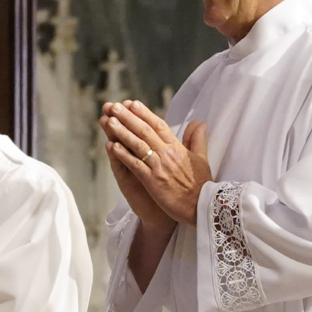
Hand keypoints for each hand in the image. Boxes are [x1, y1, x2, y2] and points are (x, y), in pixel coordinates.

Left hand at [101, 101, 210, 225]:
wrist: (203, 206)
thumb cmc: (202, 185)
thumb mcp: (202, 158)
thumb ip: (197, 139)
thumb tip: (200, 122)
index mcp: (178, 148)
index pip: (159, 125)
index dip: (145, 114)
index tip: (132, 104)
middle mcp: (167, 154)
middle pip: (145, 131)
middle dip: (128, 117)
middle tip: (114, 107)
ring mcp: (159, 167)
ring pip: (138, 145)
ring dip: (122, 132)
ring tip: (109, 121)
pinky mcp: (153, 181)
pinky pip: (135, 165)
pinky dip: (123, 154)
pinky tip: (112, 146)